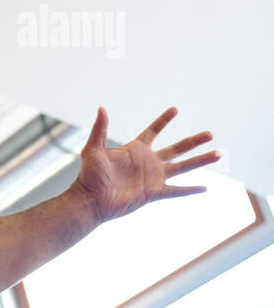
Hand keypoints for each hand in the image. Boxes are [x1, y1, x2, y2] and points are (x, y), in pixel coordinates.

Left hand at [72, 106, 219, 224]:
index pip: (153, 131)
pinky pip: (176, 190)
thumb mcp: (93, 149)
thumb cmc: (89, 175)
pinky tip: (205, 188)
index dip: (164, 120)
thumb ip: (100, 129)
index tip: (175, 109)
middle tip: (211, 133)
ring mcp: (153, 177)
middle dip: (194, 141)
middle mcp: (148, 162)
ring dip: (200, 161)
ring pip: (183, 167)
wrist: (90, 200)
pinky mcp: (154, 192)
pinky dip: (190, 190)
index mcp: (135, 149)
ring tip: (219, 154)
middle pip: (177, 148)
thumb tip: (102, 108)